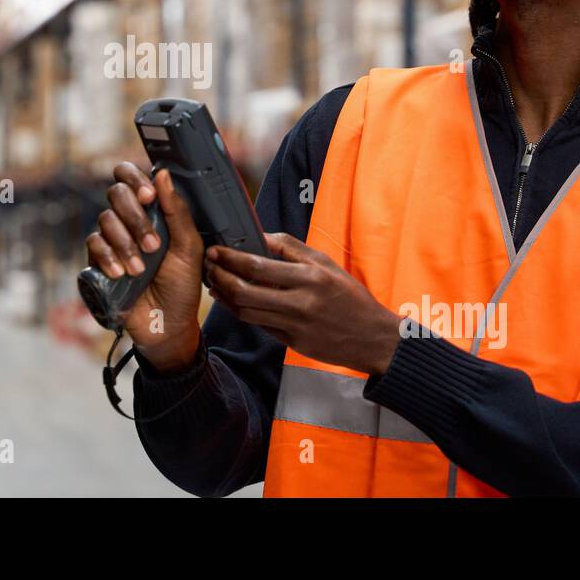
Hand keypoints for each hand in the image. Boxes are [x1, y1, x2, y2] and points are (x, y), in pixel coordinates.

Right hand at [84, 163, 203, 371]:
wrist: (167, 324)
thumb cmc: (182, 286)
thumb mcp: (189, 248)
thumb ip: (177, 211)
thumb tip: (161, 173)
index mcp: (153, 211)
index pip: (132, 178)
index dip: (134, 179)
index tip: (148, 196)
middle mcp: (129, 220)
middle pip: (115, 194)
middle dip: (134, 218)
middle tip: (152, 245)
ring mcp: (113, 239)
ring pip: (104, 220)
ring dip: (124, 243)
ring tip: (140, 269)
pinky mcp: (98, 260)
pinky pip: (92, 244)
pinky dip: (106, 256)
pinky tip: (120, 273)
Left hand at [205, 232, 402, 376]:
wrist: (371, 337)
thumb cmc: (349, 296)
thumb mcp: (326, 263)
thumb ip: (292, 248)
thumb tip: (260, 236)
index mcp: (309, 277)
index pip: (258, 266)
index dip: (230, 258)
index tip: (215, 250)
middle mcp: (299, 303)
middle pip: (243, 292)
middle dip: (219, 277)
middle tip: (208, 266)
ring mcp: (294, 326)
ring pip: (245, 312)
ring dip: (224, 296)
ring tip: (214, 281)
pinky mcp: (291, 343)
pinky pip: (258, 325)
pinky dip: (240, 311)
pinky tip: (232, 300)